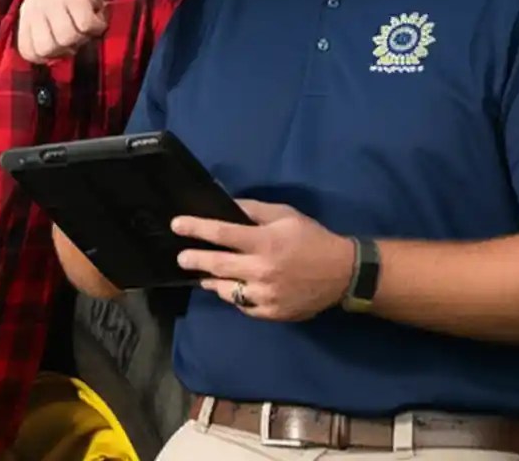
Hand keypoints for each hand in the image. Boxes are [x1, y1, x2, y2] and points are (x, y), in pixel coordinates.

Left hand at [18, 0, 114, 62]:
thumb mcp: (52, 11)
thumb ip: (48, 34)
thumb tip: (54, 61)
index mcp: (28, 12)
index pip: (28, 51)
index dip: (48, 57)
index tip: (63, 47)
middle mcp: (38, 6)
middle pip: (47, 49)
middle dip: (67, 48)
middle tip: (78, 32)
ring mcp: (56, 0)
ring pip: (68, 39)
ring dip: (86, 35)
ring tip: (89, 19)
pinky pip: (87, 26)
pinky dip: (98, 25)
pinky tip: (99, 12)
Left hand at [172, 200, 355, 320]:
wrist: (342, 273)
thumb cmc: (311, 238)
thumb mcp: (284, 215)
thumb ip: (253, 210)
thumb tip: (225, 205)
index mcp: (264, 242)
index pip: (221, 233)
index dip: (196, 228)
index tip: (176, 225)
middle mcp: (261, 270)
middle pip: (216, 265)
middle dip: (194, 260)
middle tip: (181, 258)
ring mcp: (265, 295)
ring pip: (225, 290)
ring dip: (211, 281)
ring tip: (203, 275)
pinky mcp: (270, 313)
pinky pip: (242, 305)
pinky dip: (234, 296)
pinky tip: (231, 288)